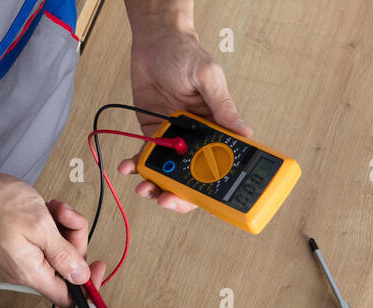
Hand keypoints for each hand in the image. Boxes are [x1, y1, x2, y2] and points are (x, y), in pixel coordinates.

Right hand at [0, 169, 99, 305]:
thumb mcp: (40, 225)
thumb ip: (63, 255)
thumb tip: (81, 277)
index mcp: (32, 272)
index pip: (67, 297)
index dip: (87, 285)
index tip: (98, 265)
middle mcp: (27, 270)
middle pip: (67, 268)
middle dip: (75, 240)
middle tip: (67, 218)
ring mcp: (23, 258)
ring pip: (60, 251)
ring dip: (65, 228)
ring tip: (54, 209)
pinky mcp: (22, 246)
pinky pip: (48, 242)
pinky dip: (53, 225)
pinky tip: (46, 210)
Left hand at [118, 21, 252, 211]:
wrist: (155, 43)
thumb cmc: (186, 54)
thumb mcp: (208, 76)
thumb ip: (221, 104)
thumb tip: (244, 131)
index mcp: (215, 129)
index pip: (218, 166)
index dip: (211, 187)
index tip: (198, 196)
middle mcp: (195, 139)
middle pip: (190, 179)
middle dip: (177, 194)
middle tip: (164, 199)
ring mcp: (173, 139)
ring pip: (166, 173)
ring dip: (154, 185)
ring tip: (143, 187)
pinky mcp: (153, 134)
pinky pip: (145, 156)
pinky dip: (136, 165)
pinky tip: (128, 166)